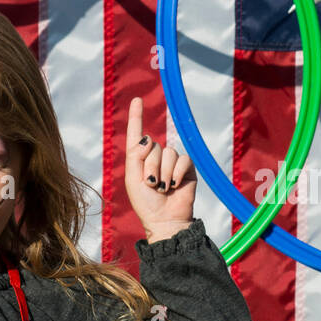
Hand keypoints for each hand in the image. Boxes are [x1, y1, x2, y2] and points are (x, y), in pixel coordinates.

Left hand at [125, 96, 196, 240]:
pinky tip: (174, 185)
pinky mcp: (187, 168)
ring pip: (168, 152)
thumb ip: (135, 156)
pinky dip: (176, 172)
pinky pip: (182, 159)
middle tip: (152, 185)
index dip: (136, 116)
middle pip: (153, 145)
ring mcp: (172, 163)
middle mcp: (156, 158)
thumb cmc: (146, 203)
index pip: (137, 134)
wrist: (165, 220)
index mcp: (139, 159)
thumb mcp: (133, 179)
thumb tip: (147, 138)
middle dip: (150, 166)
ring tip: (163, 188)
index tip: (137, 99)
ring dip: (163, 172)